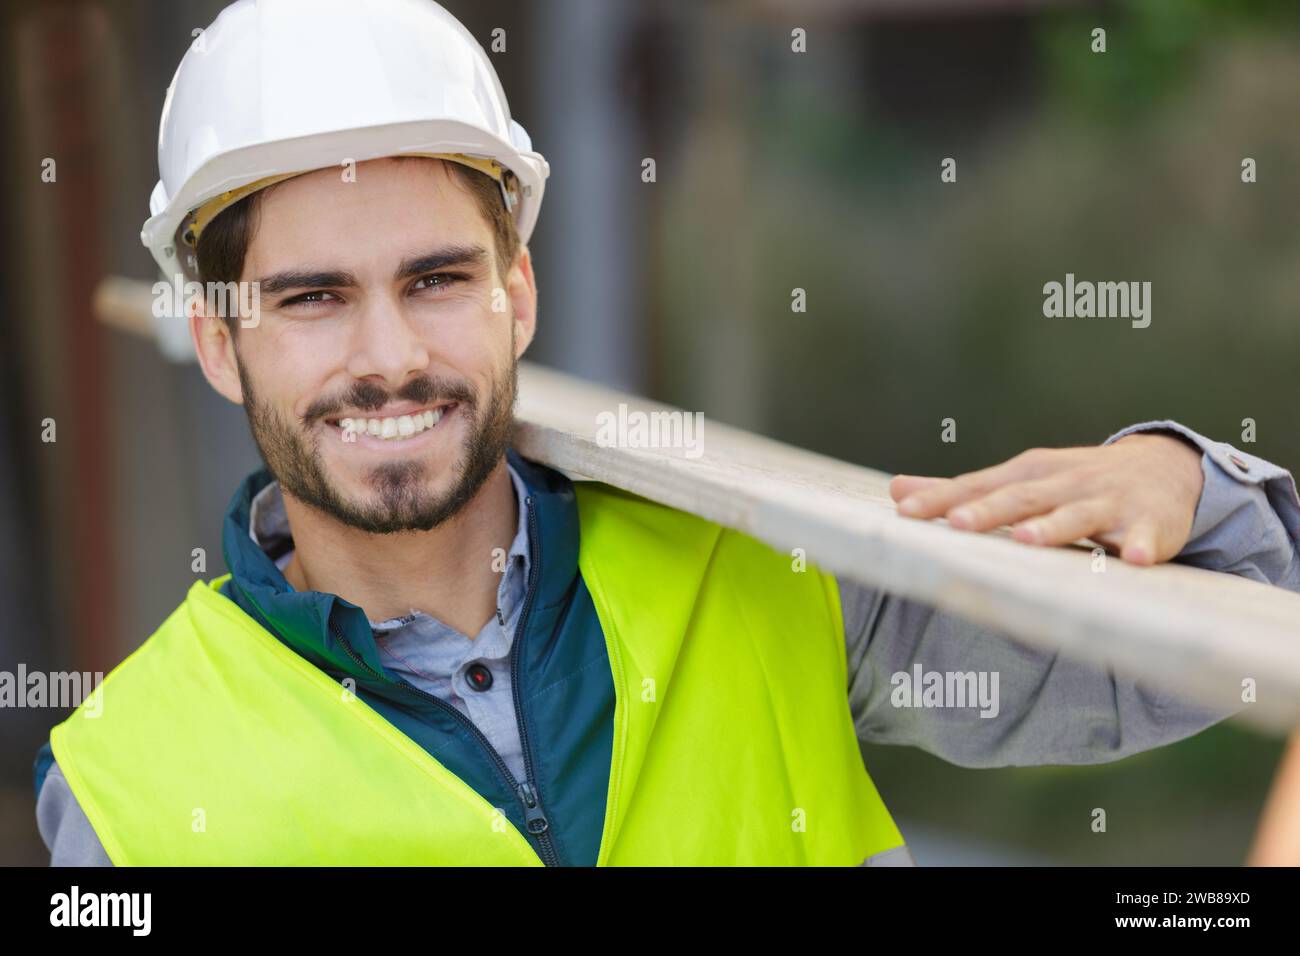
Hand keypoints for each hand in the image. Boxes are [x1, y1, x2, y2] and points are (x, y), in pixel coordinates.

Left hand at [888, 433, 1204, 565]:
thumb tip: (896, 490)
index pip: (978, 486)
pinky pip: (1145, 536)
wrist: (1163, 467)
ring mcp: (1108, 501)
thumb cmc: (1072, 481)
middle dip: (989, 510)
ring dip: (1054, 526)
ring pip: (1078, 515)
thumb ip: (960, 491)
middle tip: (958, 523)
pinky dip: (1139, 545)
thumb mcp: (1018, 479)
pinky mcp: (1150, 522)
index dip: (942, 499)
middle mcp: (1064, 483)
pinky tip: (1131, 558)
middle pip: (1022, 498)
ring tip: (1028, 539)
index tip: (904, 511)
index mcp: (1029, 474)